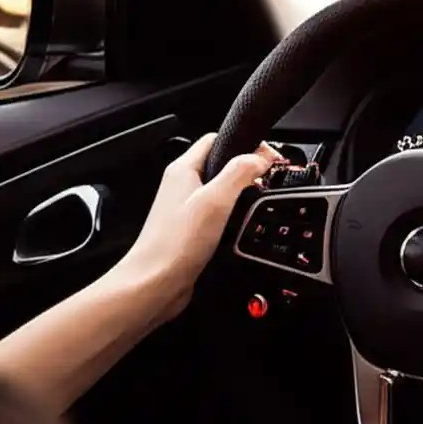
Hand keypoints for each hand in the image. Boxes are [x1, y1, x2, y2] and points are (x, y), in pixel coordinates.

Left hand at [111, 133, 281, 319]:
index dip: (244, 143)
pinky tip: (239, 228)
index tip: (268, 158)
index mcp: (183, 169)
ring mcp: (185, 209)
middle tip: (266, 181)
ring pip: (219, 190)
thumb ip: (240, 172)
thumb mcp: (216, 199)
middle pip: (220, 164)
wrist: (154, 285)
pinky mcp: (190, 230)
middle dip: (245, 170)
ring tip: (255, 204)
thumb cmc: (176, 243)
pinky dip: (232, 217)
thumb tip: (261, 157)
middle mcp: (182, 186)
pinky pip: (216, 214)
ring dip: (240, 195)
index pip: (215, 139)